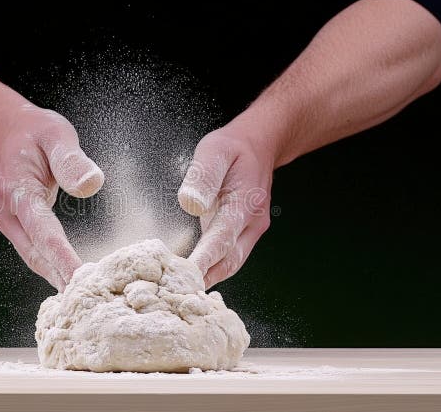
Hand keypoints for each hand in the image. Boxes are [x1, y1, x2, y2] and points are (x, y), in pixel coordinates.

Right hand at [0, 97, 103, 290]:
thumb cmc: (31, 129)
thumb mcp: (56, 133)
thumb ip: (72, 160)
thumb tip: (92, 185)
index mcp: (17, 190)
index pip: (44, 232)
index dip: (62, 258)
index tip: (80, 280)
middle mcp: (6, 211)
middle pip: (35, 253)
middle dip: (60, 277)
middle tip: (87, 301)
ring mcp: (6, 219)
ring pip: (32, 255)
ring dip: (54, 275)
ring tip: (81, 297)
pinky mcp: (11, 223)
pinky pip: (31, 248)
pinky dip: (49, 263)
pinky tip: (66, 277)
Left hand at [177, 113, 273, 287]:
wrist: (260, 145)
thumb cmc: (233, 148)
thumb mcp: (215, 150)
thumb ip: (204, 176)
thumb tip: (191, 203)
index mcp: (244, 203)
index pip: (222, 238)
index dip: (205, 258)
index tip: (187, 274)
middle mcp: (251, 222)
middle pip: (229, 260)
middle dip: (206, 278)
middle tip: (179, 295)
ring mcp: (251, 230)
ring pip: (232, 263)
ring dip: (211, 278)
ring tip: (184, 293)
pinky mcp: (245, 232)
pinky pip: (230, 256)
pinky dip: (215, 269)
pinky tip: (197, 277)